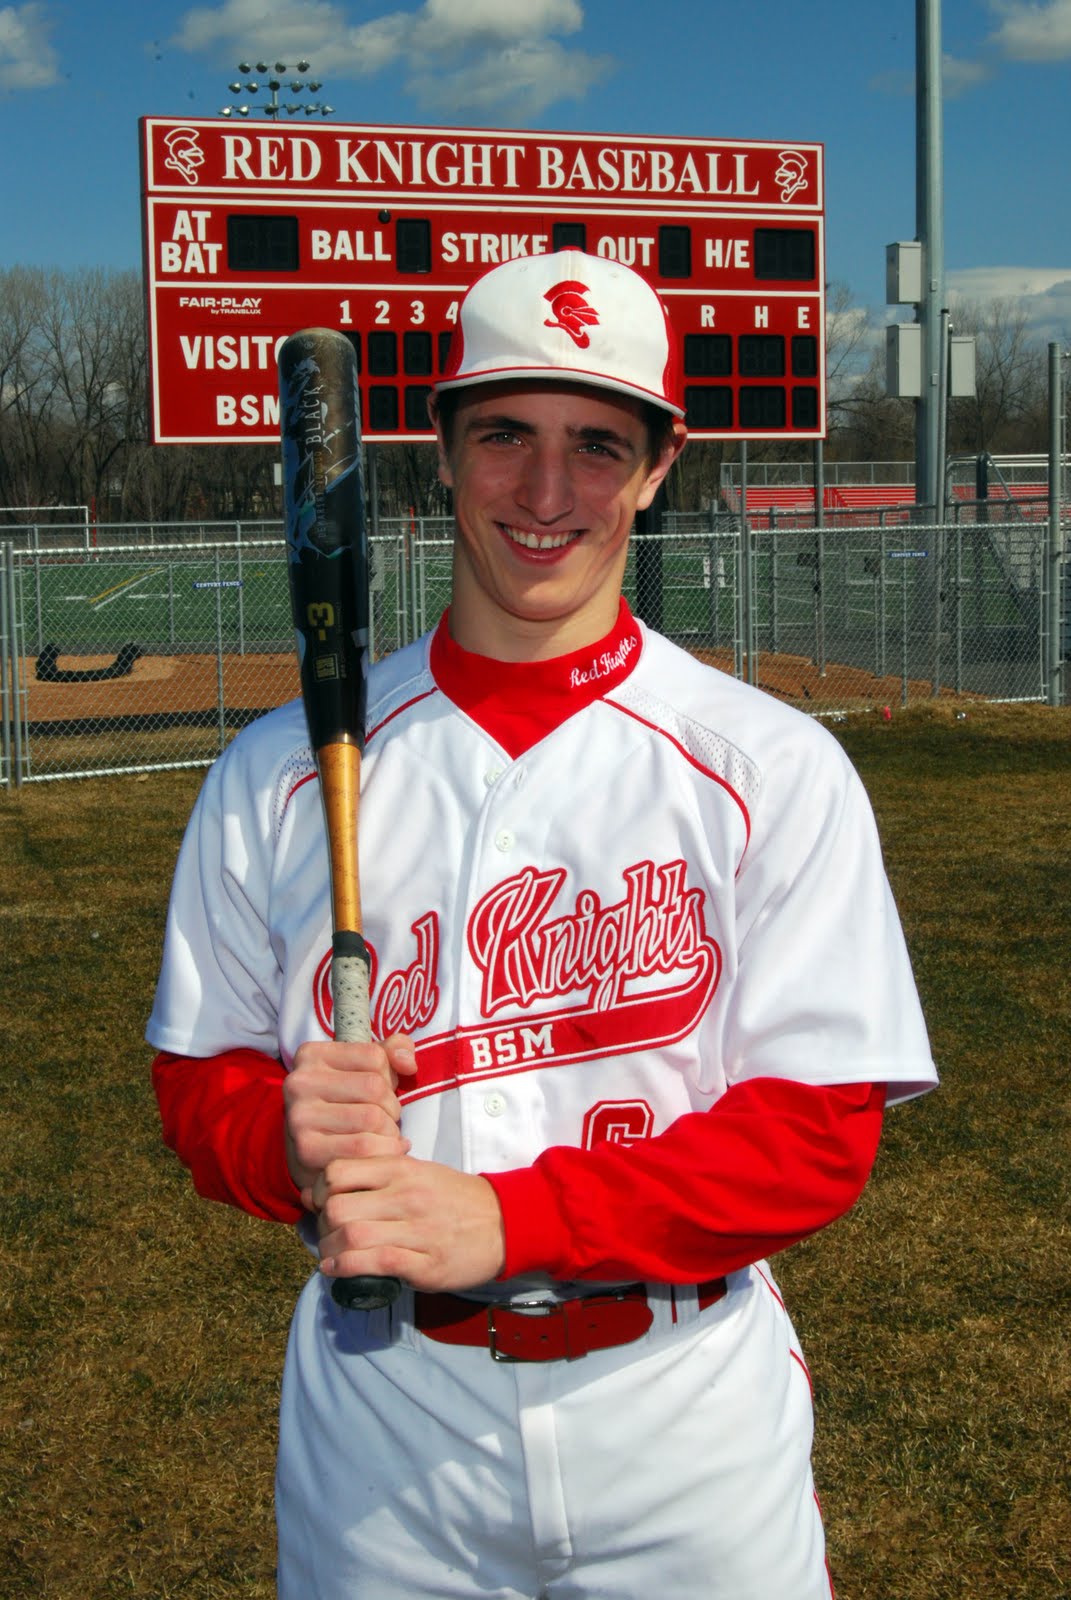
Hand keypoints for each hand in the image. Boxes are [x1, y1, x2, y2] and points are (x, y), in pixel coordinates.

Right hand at [283, 1032, 418, 1204]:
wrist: (312, 1151)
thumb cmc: (345, 1103)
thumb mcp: (365, 1068)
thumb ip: (393, 1050)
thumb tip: (408, 1063)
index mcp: (311, 1054)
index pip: (374, 1056)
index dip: (389, 1076)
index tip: (379, 1091)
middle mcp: (299, 1082)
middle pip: (374, 1087)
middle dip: (392, 1106)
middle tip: (387, 1118)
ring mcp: (300, 1116)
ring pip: (372, 1118)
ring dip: (391, 1130)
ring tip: (385, 1134)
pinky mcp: (307, 1149)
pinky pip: (363, 1146)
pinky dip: (385, 1150)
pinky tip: (384, 1150)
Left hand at [311, 1156, 506, 1292]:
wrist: (504, 1223)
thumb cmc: (454, 1198)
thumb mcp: (419, 1171)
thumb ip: (379, 1174)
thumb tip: (329, 1184)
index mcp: (403, 1169)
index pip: (339, 1171)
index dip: (319, 1189)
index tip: (319, 1202)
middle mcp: (407, 1196)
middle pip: (338, 1207)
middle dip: (321, 1224)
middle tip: (325, 1232)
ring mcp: (418, 1231)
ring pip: (352, 1236)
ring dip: (329, 1250)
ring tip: (328, 1255)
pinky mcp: (427, 1264)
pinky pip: (375, 1264)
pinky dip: (346, 1269)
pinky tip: (336, 1270)